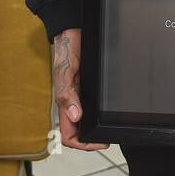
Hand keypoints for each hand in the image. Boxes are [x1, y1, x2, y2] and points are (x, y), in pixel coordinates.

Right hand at [51, 28, 108, 150]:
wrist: (72, 31)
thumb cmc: (66, 51)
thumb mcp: (65, 72)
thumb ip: (67, 94)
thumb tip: (75, 116)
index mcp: (64, 103)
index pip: (69, 135)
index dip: (83, 144)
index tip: (100, 142)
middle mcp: (73, 102)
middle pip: (79, 131)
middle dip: (92, 139)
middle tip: (108, 137)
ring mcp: (81, 96)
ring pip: (86, 121)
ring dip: (96, 127)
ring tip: (110, 126)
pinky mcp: (89, 87)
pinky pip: (93, 105)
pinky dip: (101, 112)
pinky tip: (110, 111)